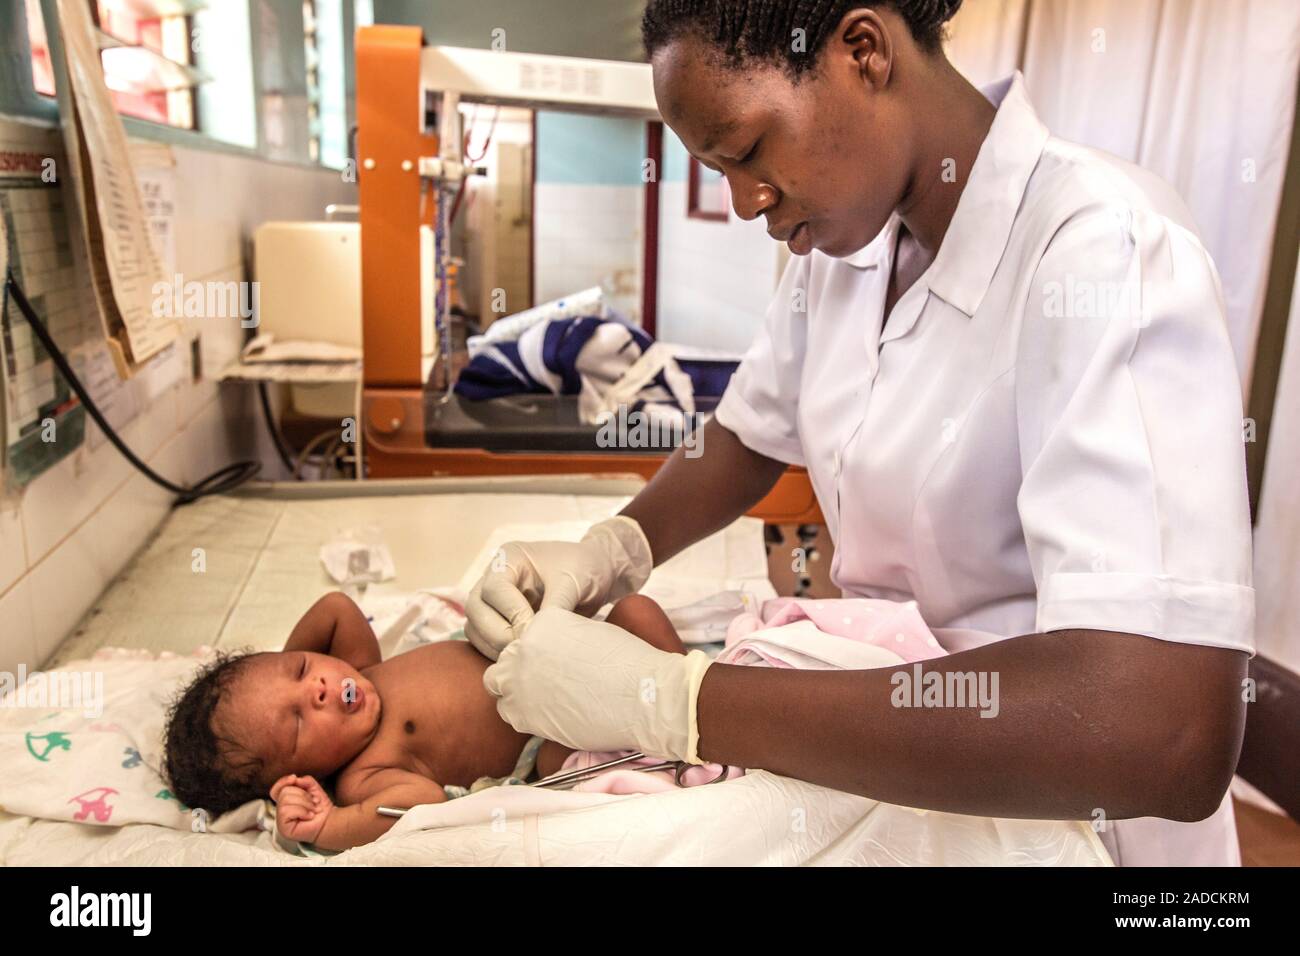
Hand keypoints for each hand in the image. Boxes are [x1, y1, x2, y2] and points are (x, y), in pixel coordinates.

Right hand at [270, 774, 332, 843]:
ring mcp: (280, 821)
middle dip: (303, 795)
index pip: (275, 790)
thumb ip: (305, 781)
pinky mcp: (283, 829)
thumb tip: (295, 779)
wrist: (329, 821)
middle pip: (284, 792)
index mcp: (285, 802)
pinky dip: (302, 811)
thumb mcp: (314, 788)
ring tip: (312, 810)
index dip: (282, 782)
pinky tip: (309, 816)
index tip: (294, 778)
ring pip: (285, 800)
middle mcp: (280, 811)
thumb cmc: (320, 806)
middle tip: (313, 802)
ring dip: (304, 803)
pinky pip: (286, 811)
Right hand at [464, 516, 652, 659]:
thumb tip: (536, 637)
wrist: (596, 572)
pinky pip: (483, 639)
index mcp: (509, 557)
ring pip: (474, 626)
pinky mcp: (498, 618)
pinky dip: (496, 651)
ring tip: (524, 656)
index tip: (535, 629)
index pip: (494, 589)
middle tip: (527, 648)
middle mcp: (494, 576)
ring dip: (494, 646)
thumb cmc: (584, 567)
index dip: (511, 613)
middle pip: (475, 608)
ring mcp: (493, 598)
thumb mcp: (573, 582)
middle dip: (498, 633)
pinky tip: (521, 658)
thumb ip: (554, 606)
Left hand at [482, 607, 711, 761]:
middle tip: (543, 681)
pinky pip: (507, 712)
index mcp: (542, 621)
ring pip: (496, 683)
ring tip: (542, 698)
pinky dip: (522, 713)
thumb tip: (557, 651)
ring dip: (513, 689)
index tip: (548, 663)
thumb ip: (563, 637)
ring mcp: (518, 680)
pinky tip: (546, 715)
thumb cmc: (629, 663)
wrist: (642, 697)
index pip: (522, 633)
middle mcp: (523, 647)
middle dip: (519, 667)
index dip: (534, 650)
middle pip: (504, 656)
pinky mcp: (522, 712)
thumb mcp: (591, 633)